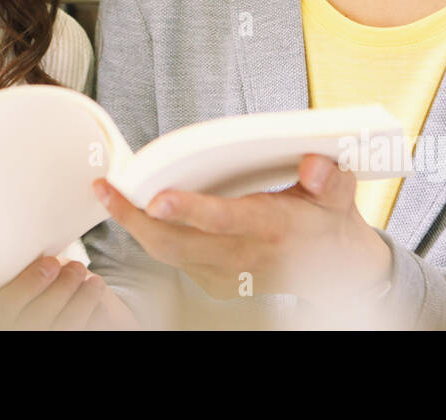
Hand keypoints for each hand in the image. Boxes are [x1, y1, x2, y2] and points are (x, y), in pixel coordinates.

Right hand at [0, 256, 128, 329]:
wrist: (33, 323)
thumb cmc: (20, 304)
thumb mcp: (8, 293)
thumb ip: (17, 280)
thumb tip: (44, 255)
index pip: (6, 304)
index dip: (31, 282)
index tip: (52, 262)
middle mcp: (16, 333)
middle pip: (39, 315)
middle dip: (64, 286)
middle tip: (78, 267)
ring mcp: (38, 341)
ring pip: (64, 326)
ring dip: (84, 301)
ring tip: (95, 282)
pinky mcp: (61, 343)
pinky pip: (81, 332)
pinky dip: (92, 318)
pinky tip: (99, 304)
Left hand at [92, 154, 392, 305]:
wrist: (335, 268)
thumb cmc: (328, 219)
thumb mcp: (340, 196)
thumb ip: (329, 180)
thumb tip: (315, 165)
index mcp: (271, 228)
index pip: (224, 219)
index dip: (190, 209)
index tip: (158, 197)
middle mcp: (243, 255)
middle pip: (177, 243)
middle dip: (135, 219)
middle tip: (105, 189)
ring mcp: (225, 273)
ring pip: (167, 252)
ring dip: (134, 224)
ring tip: (107, 193)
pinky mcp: (214, 280)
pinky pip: (173, 257)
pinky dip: (150, 233)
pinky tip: (133, 209)